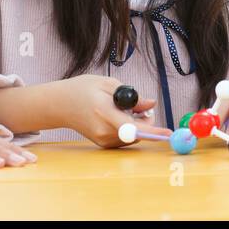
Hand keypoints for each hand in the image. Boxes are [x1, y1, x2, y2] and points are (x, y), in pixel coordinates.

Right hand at [50, 75, 171, 147]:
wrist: (60, 104)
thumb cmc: (84, 89)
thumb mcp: (109, 84)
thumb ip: (133, 95)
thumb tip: (152, 103)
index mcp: (105, 112)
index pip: (133, 127)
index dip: (153, 131)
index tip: (168, 133)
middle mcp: (104, 131)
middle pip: (138, 133)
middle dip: (146, 121)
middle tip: (141, 106)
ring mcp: (103, 140)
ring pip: (133, 136)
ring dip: (137, 124)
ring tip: (121, 108)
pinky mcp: (102, 144)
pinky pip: (125, 138)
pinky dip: (128, 129)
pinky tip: (116, 116)